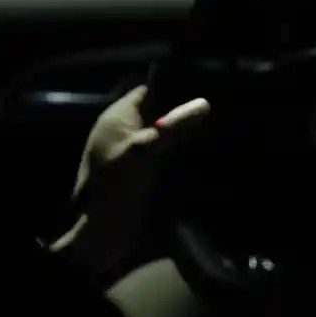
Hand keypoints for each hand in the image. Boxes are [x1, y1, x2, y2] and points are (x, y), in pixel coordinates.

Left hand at [51, 85, 209, 275]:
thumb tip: (204, 103)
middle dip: (180, 111)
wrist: (102, 228)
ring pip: (160, 132)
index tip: (201, 90)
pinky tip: (198, 154)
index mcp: (117, 117)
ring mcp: (129, 151)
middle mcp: (122, 129)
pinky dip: (177, 152)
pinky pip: (161, 152)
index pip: (147, 90)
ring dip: (181, 133)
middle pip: (156, 111)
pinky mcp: (137, 171)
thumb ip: (172, 126)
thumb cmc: (117, 183)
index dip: (172, 88)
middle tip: (213, 111)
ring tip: (213, 129)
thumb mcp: (145, 150)